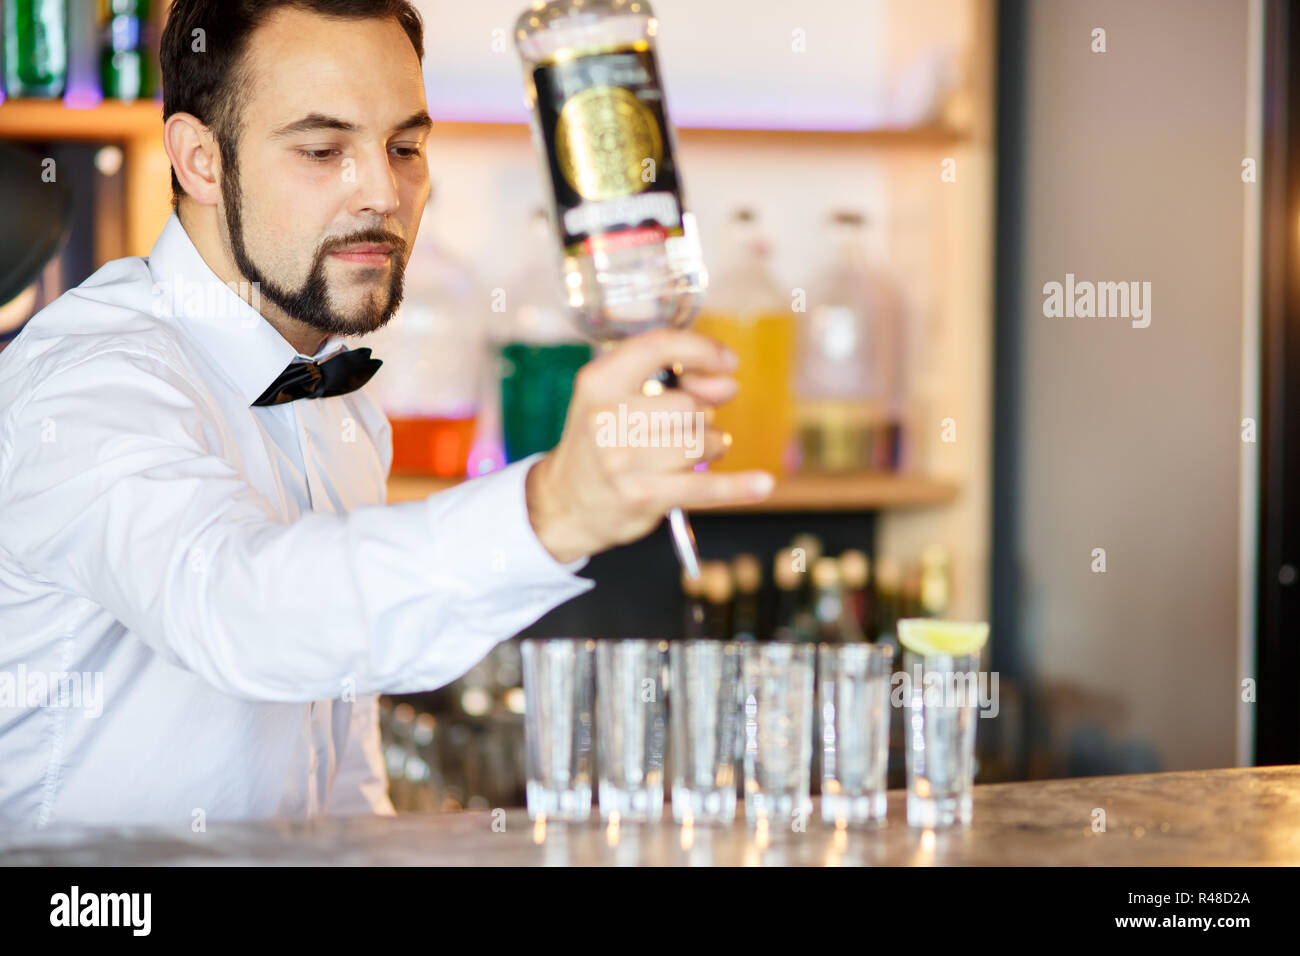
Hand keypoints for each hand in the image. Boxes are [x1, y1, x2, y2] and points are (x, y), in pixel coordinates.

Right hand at [525, 328, 774, 563]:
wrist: (565, 502)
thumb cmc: (601, 442)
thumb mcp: (621, 400)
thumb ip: (675, 385)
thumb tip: (727, 384)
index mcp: (599, 381)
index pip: (659, 347)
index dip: (703, 349)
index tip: (729, 361)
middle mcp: (607, 418)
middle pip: (689, 405)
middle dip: (702, 416)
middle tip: (689, 429)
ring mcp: (623, 461)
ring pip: (701, 442)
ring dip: (710, 446)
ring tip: (690, 454)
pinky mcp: (643, 496)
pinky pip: (704, 487)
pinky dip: (738, 487)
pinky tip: (762, 485)